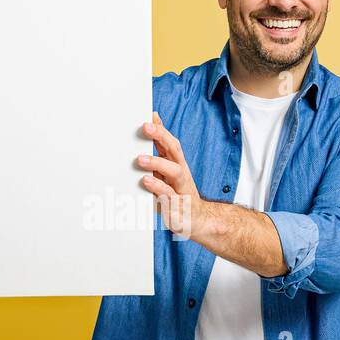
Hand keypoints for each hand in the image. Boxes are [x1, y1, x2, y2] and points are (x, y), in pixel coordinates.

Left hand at [136, 111, 201, 236]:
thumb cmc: (178, 193)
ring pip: (175, 172)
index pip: (171, 143)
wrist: (198, 221)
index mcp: (178, 165)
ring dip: (158, 163)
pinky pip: (169, 196)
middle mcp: (181, 175)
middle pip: (174, 151)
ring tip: (141, 159)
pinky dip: (158, 189)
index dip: (161, 129)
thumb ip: (160, 148)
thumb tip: (153, 120)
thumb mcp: (169, 171)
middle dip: (161, 137)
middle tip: (145, 128)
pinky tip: (146, 182)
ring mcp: (181, 190)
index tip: (149, 118)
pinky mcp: (177, 207)